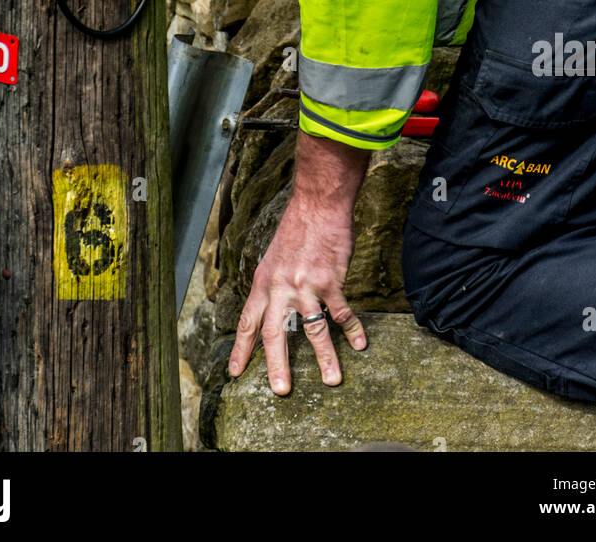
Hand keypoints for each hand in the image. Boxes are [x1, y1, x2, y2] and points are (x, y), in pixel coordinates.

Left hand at [229, 192, 367, 395]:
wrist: (317, 204)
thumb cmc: (297, 228)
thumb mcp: (272, 257)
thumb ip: (272, 284)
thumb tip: (272, 307)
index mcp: (263, 282)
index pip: (247, 322)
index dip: (241, 349)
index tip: (235, 373)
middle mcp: (280, 287)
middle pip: (275, 334)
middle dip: (277, 366)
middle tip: (281, 391)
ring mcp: (305, 285)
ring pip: (313, 330)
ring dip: (325, 358)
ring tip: (332, 380)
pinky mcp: (330, 281)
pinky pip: (342, 313)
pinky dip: (353, 330)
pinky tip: (360, 344)